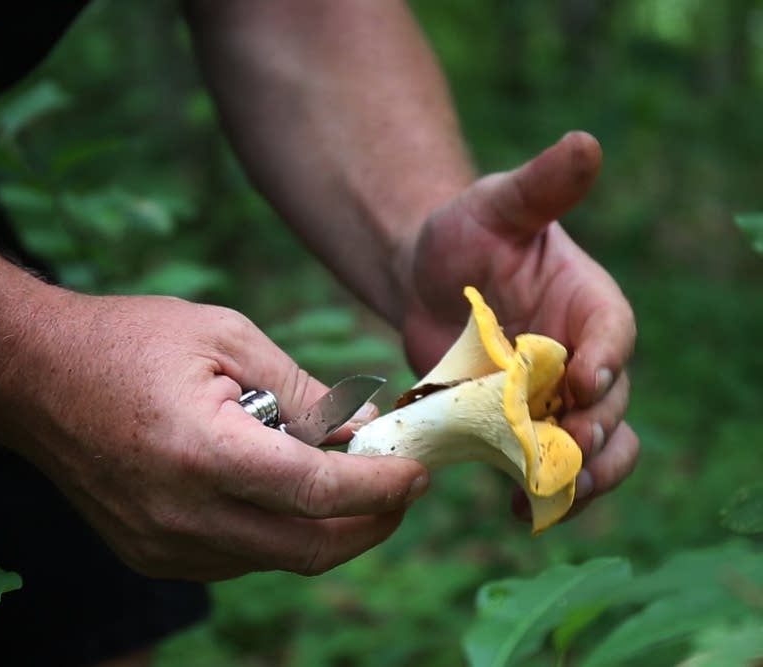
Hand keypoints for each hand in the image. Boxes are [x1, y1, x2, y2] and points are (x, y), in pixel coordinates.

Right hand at [8, 291, 428, 580]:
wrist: (34, 376)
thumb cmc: (130, 340)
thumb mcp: (227, 337)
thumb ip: (300, 391)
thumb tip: (361, 432)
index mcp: (203, 451)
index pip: (318, 491)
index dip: (381, 487)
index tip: (417, 473)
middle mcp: (181, 514)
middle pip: (308, 547)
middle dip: (370, 524)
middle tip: (399, 491)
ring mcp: (161, 545)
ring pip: (275, 559)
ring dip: (323, 528)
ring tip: (343, 481)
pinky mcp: (150, 555)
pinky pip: (236, 560)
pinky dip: (275, 533)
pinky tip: (282, 493)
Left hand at [395, 132, 637, 512]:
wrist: (426, 277)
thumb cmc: (465, 234)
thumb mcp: (497, 205)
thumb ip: (541, 187)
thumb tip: (585, 143)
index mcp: (590, 305)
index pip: (614, 336)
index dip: (606, 362)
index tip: (581, 380)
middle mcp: (584, 359)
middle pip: (611, 408)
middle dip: (594, 432)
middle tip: (567, 450)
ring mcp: (553, 402)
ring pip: (592, 451)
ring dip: (581, 477)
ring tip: (555, 494)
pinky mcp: (517, 430)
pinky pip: (541, 470)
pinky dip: (539, 494)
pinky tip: (517, 512)